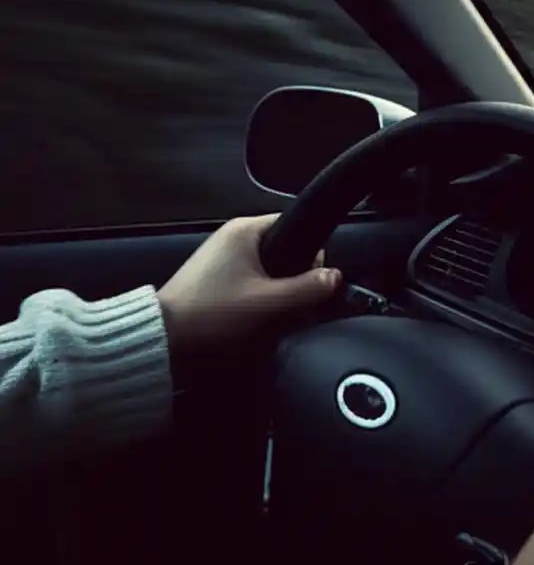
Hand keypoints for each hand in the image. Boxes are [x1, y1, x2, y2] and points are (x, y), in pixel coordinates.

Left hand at [157, 214, 340, 359]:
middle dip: (295, 279)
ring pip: (269, 273)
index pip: (296, 227)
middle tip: (296, 306)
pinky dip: (260, 301)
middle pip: (284, 252)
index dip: (312, 254)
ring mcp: (220, 261)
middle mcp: (232, 239)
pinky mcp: (213, 283)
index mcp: (245, 231)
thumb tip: (335, 277)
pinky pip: (251, 286)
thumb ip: (308, 288)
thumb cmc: (214, 314)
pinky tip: (259, 322)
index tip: (314, 282)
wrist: (161, 343)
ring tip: (276, 318)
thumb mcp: (269, 303)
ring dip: (278, 294)